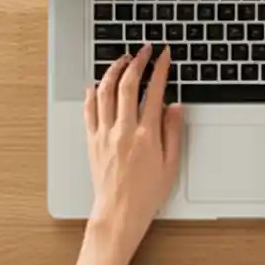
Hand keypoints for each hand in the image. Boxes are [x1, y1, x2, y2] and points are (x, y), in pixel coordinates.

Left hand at [84, 44, 183, 264]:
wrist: (118, 213)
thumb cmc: (146, 193)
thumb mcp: (172, 163)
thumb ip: (174, 132)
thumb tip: (175, 107)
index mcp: (146, 135)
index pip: (154, 92)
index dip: (161, 69)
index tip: (165, 56)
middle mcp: (122, 130)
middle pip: (127, 85)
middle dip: (137, 62)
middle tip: (144, 50)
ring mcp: (104, 135)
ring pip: (105, 93)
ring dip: (113, 71)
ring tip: (122, 60)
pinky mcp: (92, 141)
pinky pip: (89, 110)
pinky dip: (92, 93)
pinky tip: (97, 84)